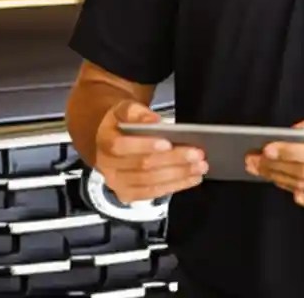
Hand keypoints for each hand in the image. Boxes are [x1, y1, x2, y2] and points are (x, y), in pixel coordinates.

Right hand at [93, 100, 208, 203]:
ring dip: (178, 175)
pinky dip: (175, 186)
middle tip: (196, 154)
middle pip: (142, 166)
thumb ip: (137, 112)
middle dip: (173, 160)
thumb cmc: (120, 122)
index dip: (145, 145)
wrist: (108, 137)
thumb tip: (152, 121)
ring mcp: (117, 183)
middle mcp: (107, 166)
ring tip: (199, 166)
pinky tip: (192, 178)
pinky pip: (153, 193)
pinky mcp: (128, 194)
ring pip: (150, 182)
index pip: (122, 146)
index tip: (168, 142)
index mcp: (104, 141)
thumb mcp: (124, 108)